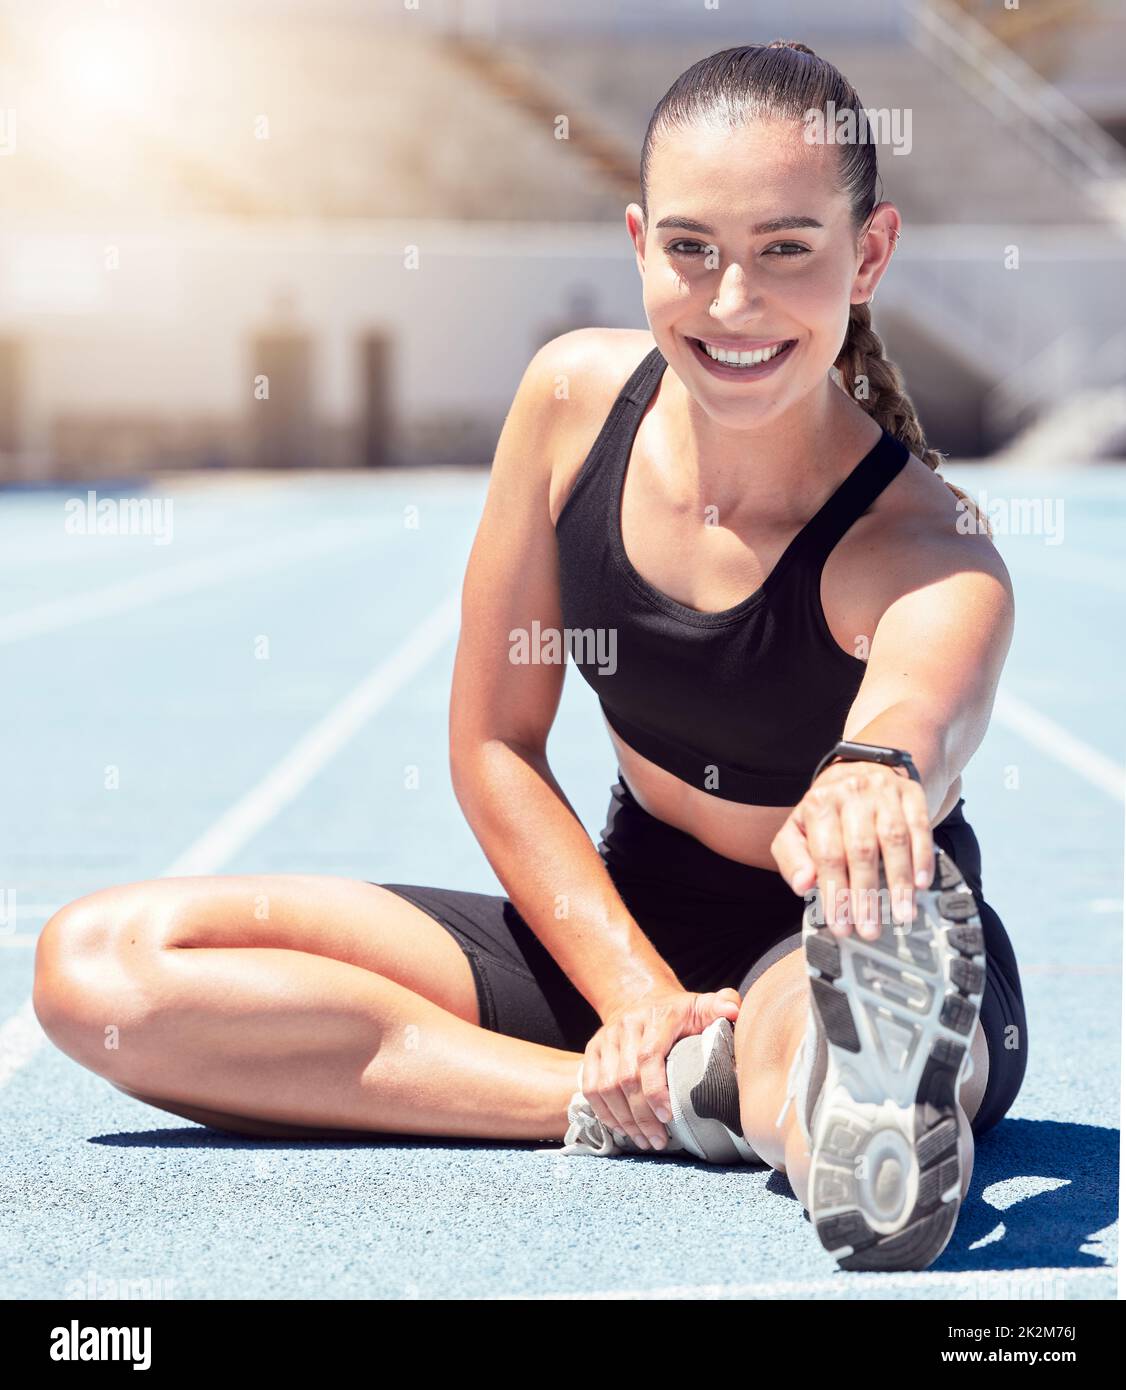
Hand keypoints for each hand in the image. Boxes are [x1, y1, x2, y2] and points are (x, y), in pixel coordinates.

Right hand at [582, 987, 741, 1150]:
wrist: (640, 997)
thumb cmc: (680, 1012)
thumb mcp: (703, 1004)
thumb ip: (722, 1004)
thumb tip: (734, 1012)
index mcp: (656, 1016)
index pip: (647, 1056)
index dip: (655, 1089)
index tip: (667, 1117)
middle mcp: (626, 1025)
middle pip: (625, 1077)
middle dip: (641, 1115)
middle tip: (659, 1141)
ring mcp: (605, 1038)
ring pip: (604, 1086)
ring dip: (623, 1119)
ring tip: (644, 1141)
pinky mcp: (592, 1050)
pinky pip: (590, 1087)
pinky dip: (604, 1112)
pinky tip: (622, 1129)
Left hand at [770, 760, 934, 939]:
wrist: (859, 773)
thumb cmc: (827, 815)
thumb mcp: (798, 831)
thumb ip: (793, 860)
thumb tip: (803, 885)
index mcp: (819, 804)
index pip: (827, 854)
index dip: (834, 892)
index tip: (840, 925)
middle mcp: (851, 794)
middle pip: (861, 849)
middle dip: (865, 894)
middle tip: (870, 929)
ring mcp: (883, 791)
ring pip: (894, 839)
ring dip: (899, 882)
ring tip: (901, 915)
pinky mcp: (911, 793)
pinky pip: (920, 826)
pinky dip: (922, 857)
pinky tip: (921, 885)